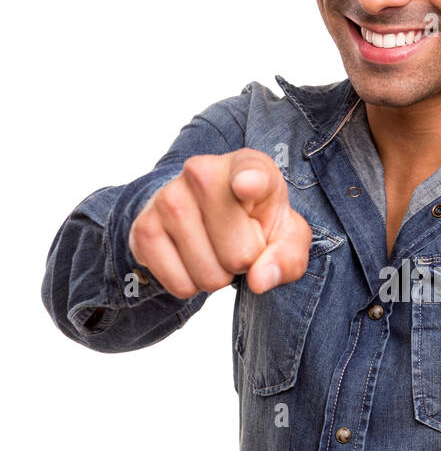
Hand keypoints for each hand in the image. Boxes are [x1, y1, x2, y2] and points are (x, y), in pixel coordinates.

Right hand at [129, 148, 312, 298]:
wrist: (204, 213)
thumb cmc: (255, 221)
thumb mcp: (287, 235)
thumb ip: (287, 257)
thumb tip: (258, 280)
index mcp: (248, 165)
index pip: (249, 172)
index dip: (251, 182)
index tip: (246, 186)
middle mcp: (201, 171)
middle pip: (239, 255)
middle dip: (244, 264)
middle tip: (237, 242)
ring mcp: (166, 198)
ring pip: (208, 275)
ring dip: (218, 276)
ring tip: (215, 249)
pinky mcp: (144, 229)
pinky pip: (180, 285)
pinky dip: (191, 285)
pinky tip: (191, 258)